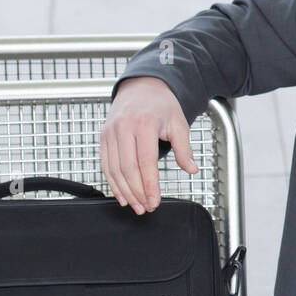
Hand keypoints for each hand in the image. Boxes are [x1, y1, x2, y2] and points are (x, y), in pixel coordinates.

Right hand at [100, 76, 198, 213]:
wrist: (141, 87)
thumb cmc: (161, 105)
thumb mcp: (178, 122)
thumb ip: (184, 148)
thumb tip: (191, 169)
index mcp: (144, 123)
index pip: (146, 162)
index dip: (149, 185)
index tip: (155, 201)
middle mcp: (124, 127)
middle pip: (128, 168)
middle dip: (137, 192)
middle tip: (146, 207)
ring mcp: (111, 132)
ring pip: (114, 169)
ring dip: (124, 191)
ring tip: (136, 206)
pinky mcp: (104, 137)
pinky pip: (106, 164)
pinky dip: (112, 182)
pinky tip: (121, 195)